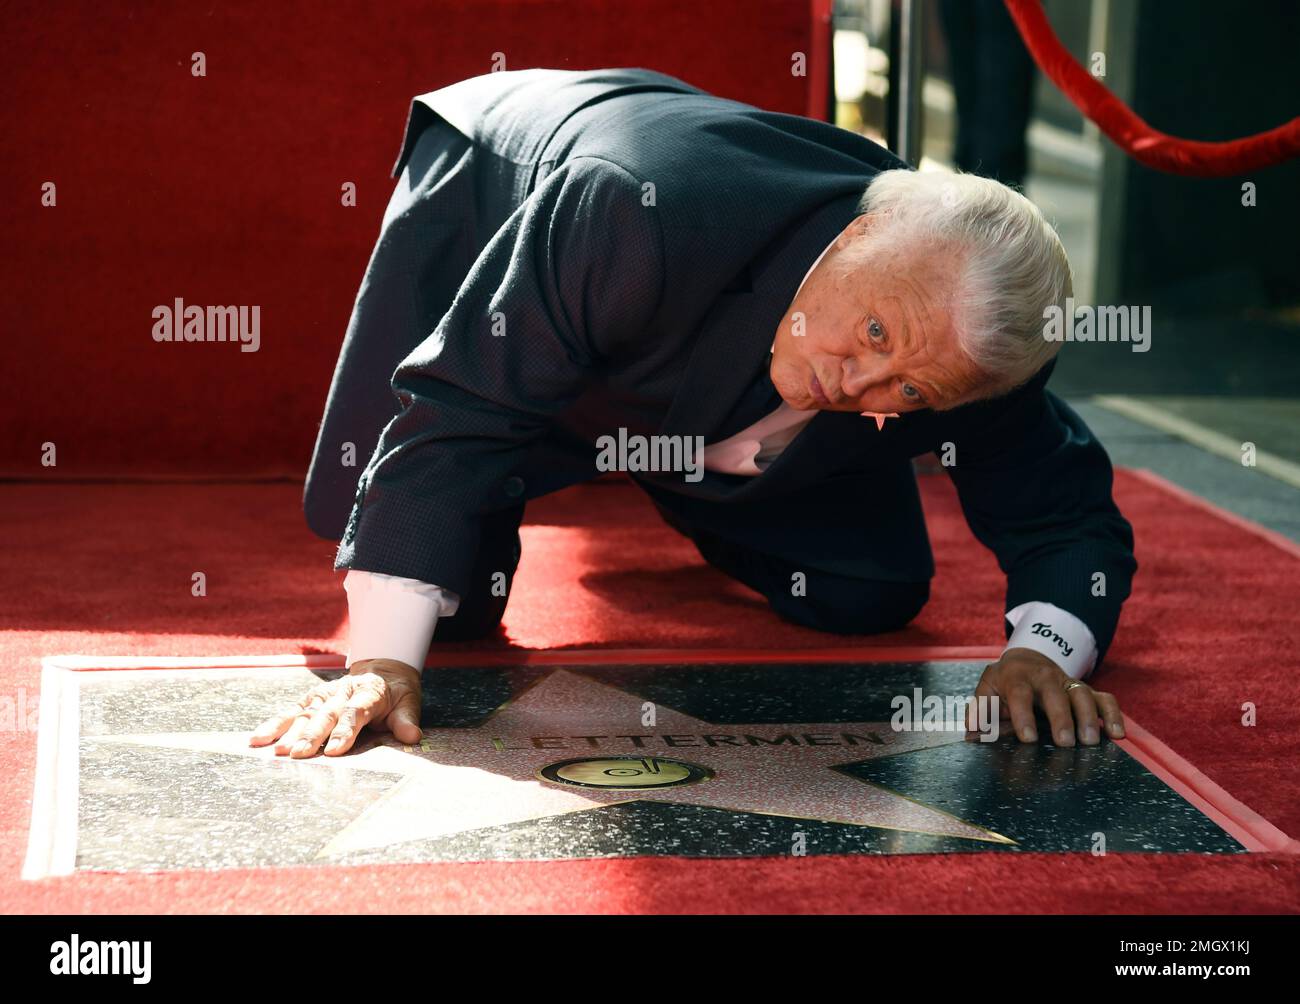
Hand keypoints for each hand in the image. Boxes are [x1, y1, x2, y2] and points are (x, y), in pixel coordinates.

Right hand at [248, 658, 422, 758]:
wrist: (383, 669)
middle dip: (312, 735)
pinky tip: (258, 738)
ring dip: (288, 733)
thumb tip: (412, 737)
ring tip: (274, 751)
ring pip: (305, 713)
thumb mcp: (408, 702)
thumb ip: (406, 720)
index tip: (334, 750)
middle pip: (326, 715)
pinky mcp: (311, 699)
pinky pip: (291, 711)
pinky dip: (274, 724)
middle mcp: (342, 692)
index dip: (345, 730)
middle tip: (298, 755)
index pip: (355, 712)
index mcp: (369, 692)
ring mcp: (325, 695)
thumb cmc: (396, 693)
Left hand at [966, 647, 1124, 746]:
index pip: (1020, 694)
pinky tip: (1117, 735)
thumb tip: (971, 732)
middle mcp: (1045, 677)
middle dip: (1061, 718)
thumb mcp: (987, 690)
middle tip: (1066, 742)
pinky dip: (1113, 715)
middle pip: (1055, 694)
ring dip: (1089, 717)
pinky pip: (1105, 698)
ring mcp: (1068, 683)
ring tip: (1090, 741)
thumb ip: (980, 711)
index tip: (1028, 738)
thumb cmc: (1005, 683)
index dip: (1024, 715)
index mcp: (1017, 677)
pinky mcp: (1087, 690)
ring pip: (1082, 695)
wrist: (1028, 660)